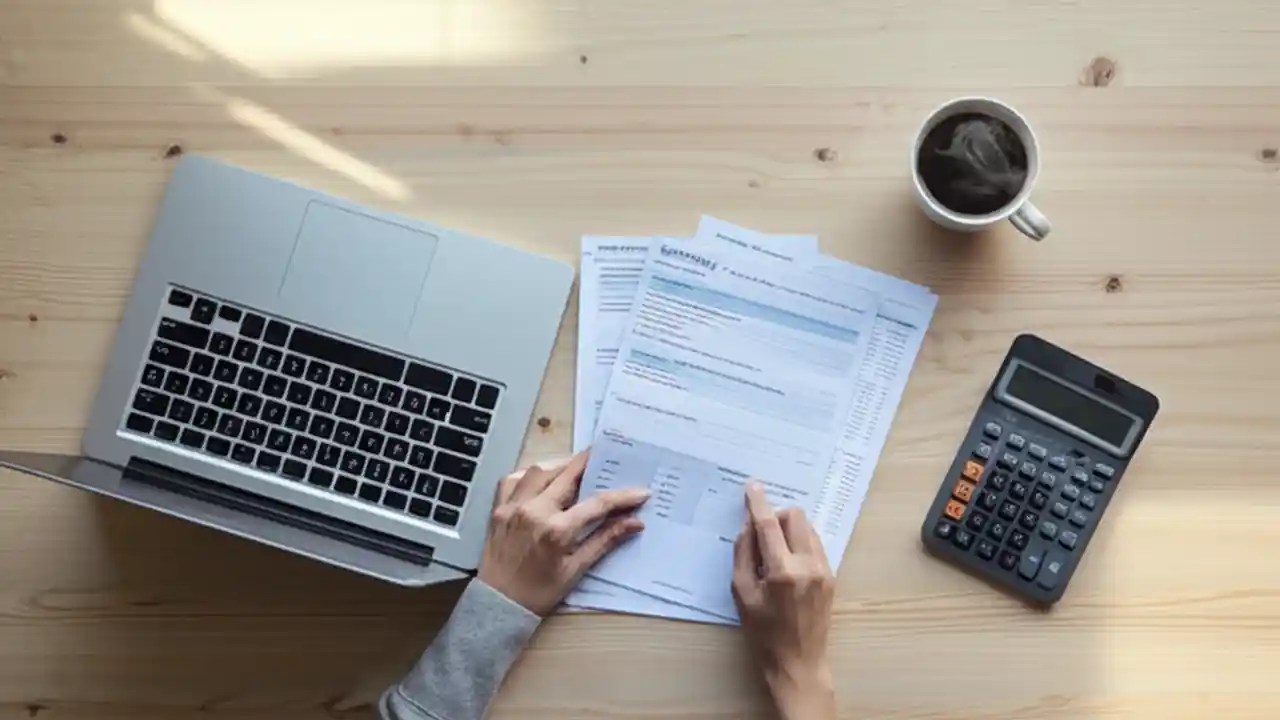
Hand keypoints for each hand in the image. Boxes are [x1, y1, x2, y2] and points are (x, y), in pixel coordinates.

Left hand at [478, 451, 649, 615]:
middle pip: (568, 475)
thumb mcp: (576, 569)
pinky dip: (529, 474)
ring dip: (560, 466)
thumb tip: (636, 522)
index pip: (597, 504)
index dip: (622, 496)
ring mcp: (513, 507)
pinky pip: (513, 479)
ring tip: (576, 468)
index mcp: (556, 530)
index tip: (641, 492)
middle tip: (606, 457)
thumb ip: (605, 540)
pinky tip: (541, 479)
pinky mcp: (498, 509)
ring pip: (540, 471)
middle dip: (590, 463)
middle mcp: (534, 511)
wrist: (498, 605)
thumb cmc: (539, 592)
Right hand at [732, 482, 836, 719]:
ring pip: (807, 528)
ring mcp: (824, 570)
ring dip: (789, 529)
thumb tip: (747, 525)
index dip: (758, 503)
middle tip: (761, 533)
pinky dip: (799, 543)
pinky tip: (787, 562)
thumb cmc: (763, 633)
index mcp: (782, 571)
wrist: (799, 663)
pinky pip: (815, 545)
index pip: (769, 525)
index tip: (752, 487)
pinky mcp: (831, 576)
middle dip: (776, 516)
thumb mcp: (742, 594)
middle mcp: (808, 565)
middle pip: (795, 517)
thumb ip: (743, 555)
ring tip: (773, 552)